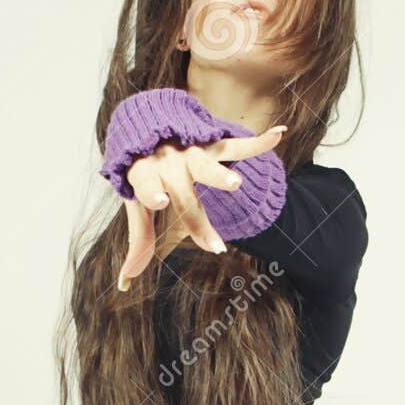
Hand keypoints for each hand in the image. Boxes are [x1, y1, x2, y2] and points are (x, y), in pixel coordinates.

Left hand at [118, 125, 286, 289]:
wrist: (148, 122)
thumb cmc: (144, 173)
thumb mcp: (136, 202)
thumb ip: (139, 239)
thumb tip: (125, 283)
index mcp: (144, 174)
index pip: (146, 186)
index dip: (151, 193)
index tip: (159, 201)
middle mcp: (166, 162)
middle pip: (182, 191)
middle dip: (197, 218)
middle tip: (214, 248)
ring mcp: (189, 151)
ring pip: (206, 164)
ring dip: (219, 175)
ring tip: (236, 185)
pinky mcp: (210, 143)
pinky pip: (235, 145)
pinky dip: (258, 142)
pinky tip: (279, 134)